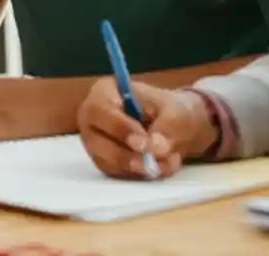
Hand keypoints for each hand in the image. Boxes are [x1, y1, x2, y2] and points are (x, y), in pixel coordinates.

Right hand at [77, 78, 217, 179]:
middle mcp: (92, 118)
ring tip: (170, 162)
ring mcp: (95, 141)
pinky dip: (141, 175)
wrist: (174, 126)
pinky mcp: (105, 161)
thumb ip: (168, 126)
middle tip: (153, 163)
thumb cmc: (169, 110)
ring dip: (138, 167)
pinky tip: (163, 167)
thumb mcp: (176, 111)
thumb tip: (156, 147)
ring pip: (106, 161)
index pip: (99, 110)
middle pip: (96, 140)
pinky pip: (117, 173)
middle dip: (127, 155)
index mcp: (103, 92)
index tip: (144, 143)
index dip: (120, 128)